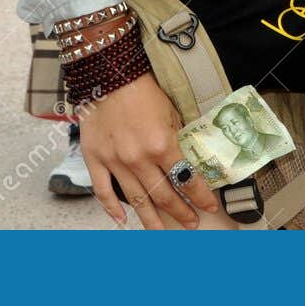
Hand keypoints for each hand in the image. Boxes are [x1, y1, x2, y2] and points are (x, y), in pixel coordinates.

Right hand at [77, 68, 219, 229]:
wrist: (108, 72)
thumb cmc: (142, 88)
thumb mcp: (170, 111)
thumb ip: (177, 139)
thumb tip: (187, 161)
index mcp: (162, 144)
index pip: (187, 179)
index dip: (201, 196)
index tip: (209, 206)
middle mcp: (139, 158)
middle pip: (164, 195)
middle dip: (181, 211)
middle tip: (191, 222)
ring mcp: (115, 161)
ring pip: (137, 200)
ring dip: (152, 219)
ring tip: (161, 233)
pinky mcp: (95, 158)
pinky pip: (103, 191)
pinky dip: (112, 209)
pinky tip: (122, 220)